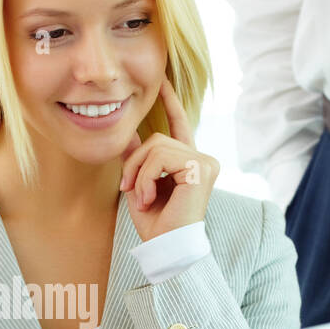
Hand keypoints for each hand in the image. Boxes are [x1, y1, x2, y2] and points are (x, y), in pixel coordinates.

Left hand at [119, 76, 218, 239]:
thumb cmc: (156, 224)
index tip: (161, 80)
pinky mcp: (201, 168)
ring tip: (141, 198)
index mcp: (187, 162)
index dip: (170, 101)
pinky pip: (160, 158)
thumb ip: (136, 158)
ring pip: (156, 147)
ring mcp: (204, 162)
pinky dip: (146, 178)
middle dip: (134, 163)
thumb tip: (125, 131)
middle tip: (129, 190)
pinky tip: (149, 198)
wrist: (166, 248)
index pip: (178, 124)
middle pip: (156, 138)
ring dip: (139, 174)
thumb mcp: (139, 184)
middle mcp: (201, 159)